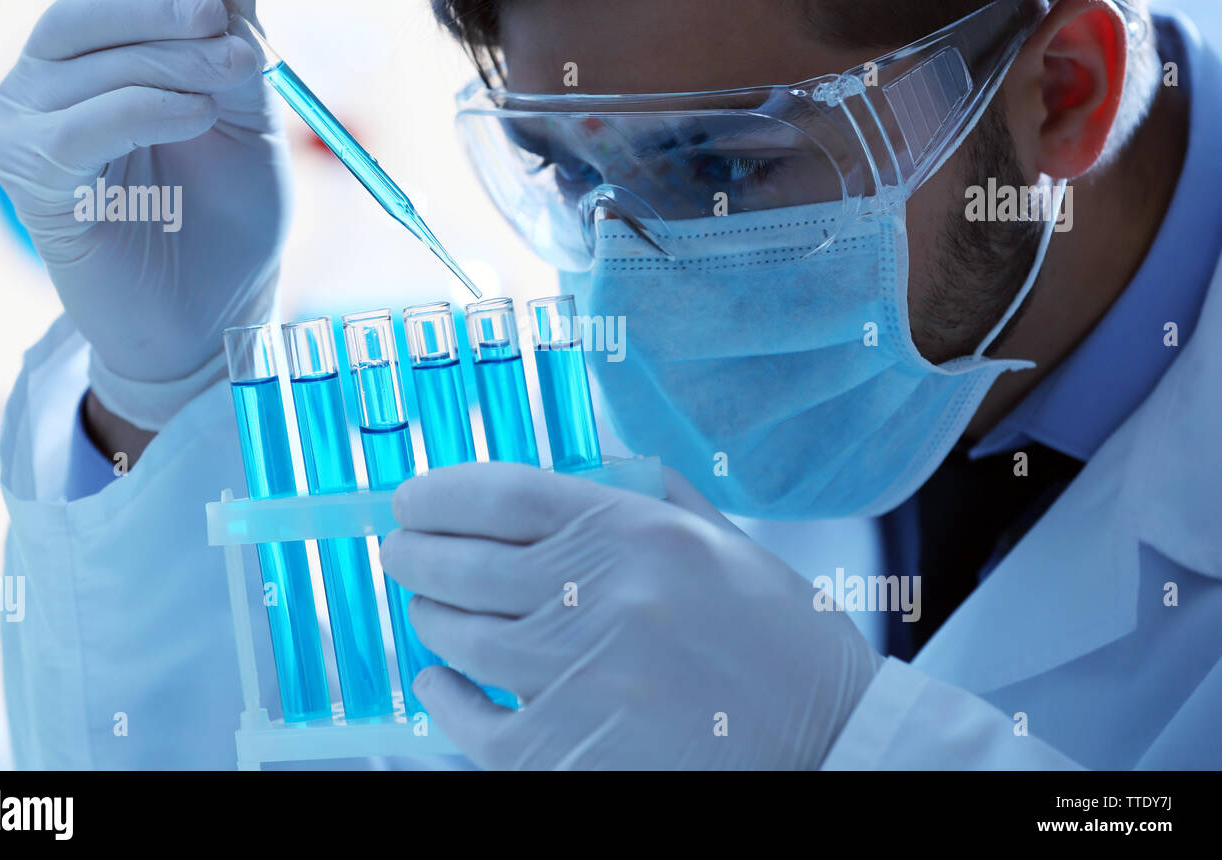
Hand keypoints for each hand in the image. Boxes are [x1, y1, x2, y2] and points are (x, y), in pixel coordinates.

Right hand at [0, 0, 288, 430]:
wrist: (215, 311)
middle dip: (161, 5)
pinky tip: (195, 115)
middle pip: (87, 11)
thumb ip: (241, 53)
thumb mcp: (252, 125)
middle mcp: (53, 83)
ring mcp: (34, 128)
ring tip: (231, 73)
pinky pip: (81, 125)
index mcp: (104, 61)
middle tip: (222, 21)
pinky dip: (143, 108)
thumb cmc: (229, 221)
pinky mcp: (36, 180)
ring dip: (166, 57)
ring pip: (85, 59)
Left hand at [382, 463, 882, 768]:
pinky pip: (476, 722)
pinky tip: (437, 679)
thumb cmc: (779, 637)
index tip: (411, 498)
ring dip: (430, 616)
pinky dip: (444, 697)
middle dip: (413, 553)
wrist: (830, 742)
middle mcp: (604, 598)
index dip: (440, 492)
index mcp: (641, 533)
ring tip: (428, 607)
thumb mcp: (722, 542)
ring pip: (462, 638)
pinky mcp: (574, 754)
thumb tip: (562, 474)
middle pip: (464, 564)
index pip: (503, 494)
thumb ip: (641, 497)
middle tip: (397, 550)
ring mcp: (585, 680)